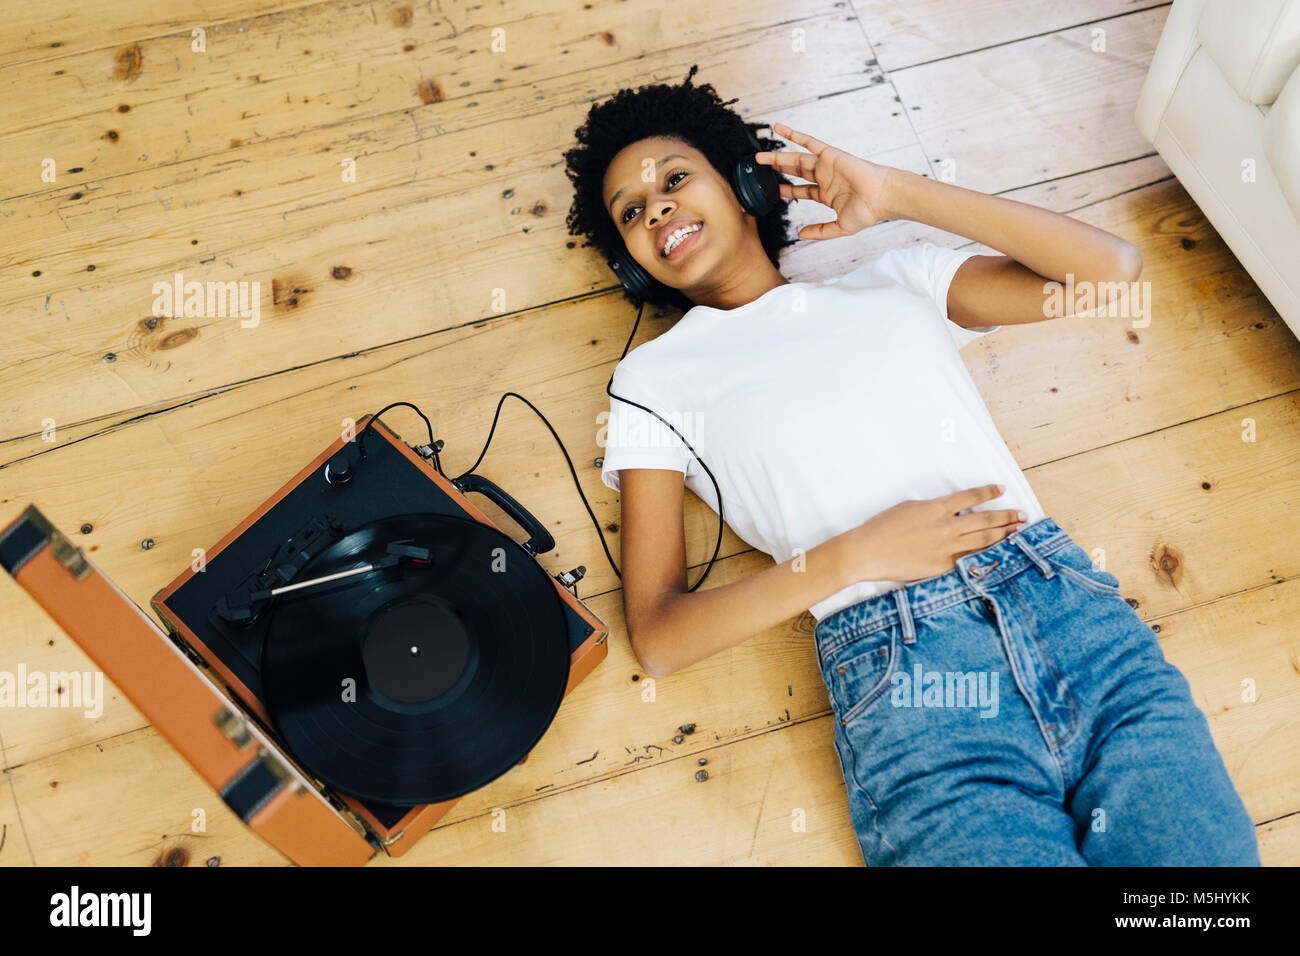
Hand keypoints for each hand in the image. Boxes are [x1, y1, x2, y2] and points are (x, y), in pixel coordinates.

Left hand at [755, 122, 898, 239]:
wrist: (882, 197)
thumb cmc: (867, 212)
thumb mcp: (839, 228)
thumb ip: (820, 231)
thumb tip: (799, 234)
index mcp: (827, 194)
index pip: (802, 190)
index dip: (787, 189)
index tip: (773, 189)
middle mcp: (825, 178)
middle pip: (795, 172)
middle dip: (777, 169)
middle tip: (759, 167)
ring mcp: (826, 165)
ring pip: (796, 158)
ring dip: (778, 156)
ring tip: (759, 156)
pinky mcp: (829, 154)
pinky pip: (808, 141)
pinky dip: (793, 135)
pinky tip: (779, 129)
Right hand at [841, 484, 1025, 583]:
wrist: (868, 551)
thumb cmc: (882, 527)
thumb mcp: (909, 508)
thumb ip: (933, 510)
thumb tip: (949, 512)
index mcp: (936, 508)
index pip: (970, 497)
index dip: (988, 493)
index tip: (1001, 490)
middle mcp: (946, 527)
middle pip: (984, 520)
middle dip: (1006, 517)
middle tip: (1022, 516)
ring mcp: (945, 548)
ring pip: (982, 540)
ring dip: (1003, 535)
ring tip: (1018, 532)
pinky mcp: (942, 567)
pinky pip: (969, 561)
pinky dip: (985, 556)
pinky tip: (997, 555)